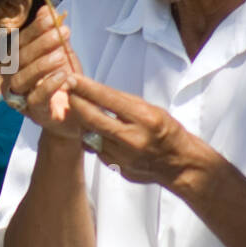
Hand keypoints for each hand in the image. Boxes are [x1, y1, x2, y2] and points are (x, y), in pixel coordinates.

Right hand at [0, 5, 81, 137]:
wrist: (76, 115)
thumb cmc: (64, 82)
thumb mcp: (62, 53)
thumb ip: (53, 34)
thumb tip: (47, 9)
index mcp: (16, 61)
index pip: (21, 41)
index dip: (36, 28)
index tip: (53, 17)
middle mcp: (11, 78)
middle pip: (19, 58)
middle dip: (40, 43)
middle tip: (62, 32)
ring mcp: (20, 98)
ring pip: (22, 78)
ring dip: (42, 64)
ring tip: (61, 55)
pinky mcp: (34, 113)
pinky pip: (36, 98)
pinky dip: (49, 85)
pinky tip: (64, 76)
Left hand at [64, 74, 209, 190]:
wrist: (180, 164)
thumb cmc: (166, 131)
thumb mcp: (151, 110)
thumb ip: (124, 104)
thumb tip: (94, 93)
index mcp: (145, 118)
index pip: (108, 99)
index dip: (86, 88)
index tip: (72, 79)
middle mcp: (132, 138)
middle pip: (92, 118)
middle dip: (75, 102)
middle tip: (65, 91)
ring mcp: (123, 156)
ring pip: (90, 135)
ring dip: (81, 121)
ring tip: (77, 108)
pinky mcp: (117, 168)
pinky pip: (97, 149)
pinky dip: (92, 138)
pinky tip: (93, 130)